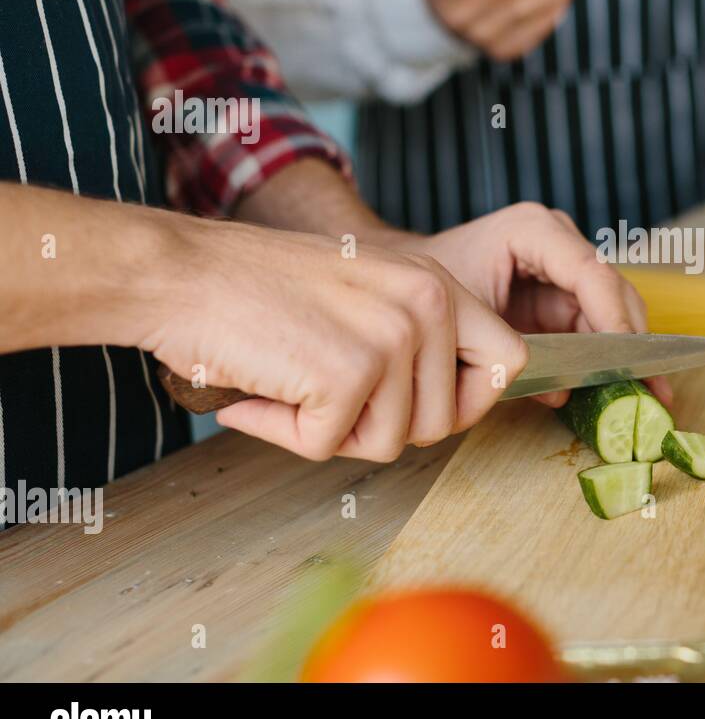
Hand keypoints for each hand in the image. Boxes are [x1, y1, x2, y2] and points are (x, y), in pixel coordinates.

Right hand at [141, 219, 528, 462]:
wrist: (180, 272)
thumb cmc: (257, 290)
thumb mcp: (365, 291)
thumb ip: (415, 338)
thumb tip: (448, 411)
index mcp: (437, 283)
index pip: (508, 359)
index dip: (470, 402)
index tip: (423, 409)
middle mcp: (428, 303)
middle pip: (445, 420)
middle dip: (385, 428)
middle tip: (328, 396)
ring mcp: (392, 337)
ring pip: (391, 442)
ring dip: (333, 431)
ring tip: (292, 381)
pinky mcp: (349, 373)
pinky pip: (330, 446)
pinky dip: (286, 433)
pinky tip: (261, 390)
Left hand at [370, 203, 671, 408]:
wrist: (404, 284)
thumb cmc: (426, 290)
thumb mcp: (464, 315)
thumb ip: (510, 350)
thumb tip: (562, 391)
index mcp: (533, 231)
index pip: (591, 272)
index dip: (613, 317)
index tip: (625, 360)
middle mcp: (560, 242)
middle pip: (615, 292)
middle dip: (634, 342)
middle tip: (653, 388)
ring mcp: (566, 268)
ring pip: (615, 313)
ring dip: (629, 357)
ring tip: (650, 399)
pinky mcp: (565, 297)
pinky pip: (597, 329)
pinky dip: (608, 362)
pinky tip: (623, 394)